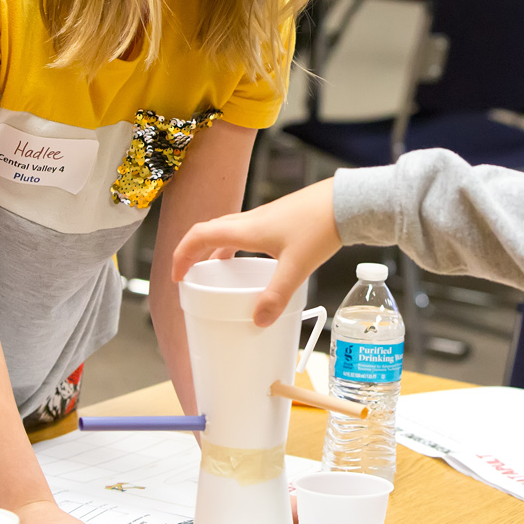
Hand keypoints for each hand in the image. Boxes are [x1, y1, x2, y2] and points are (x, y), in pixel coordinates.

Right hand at [172, 178, 340, 326]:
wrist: (346, 202)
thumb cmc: (320, 227)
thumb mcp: (297, 267)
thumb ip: (276, 296)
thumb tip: (257, 321)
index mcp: (246, 229)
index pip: (200, 236)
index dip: (182, 255)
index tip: (177, 276)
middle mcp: (251, 220)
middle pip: (210, 232)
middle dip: (194, 253)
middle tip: (190, 275)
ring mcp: (266, 217)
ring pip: (229, 231)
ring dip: (215, 249)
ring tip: (217, 273)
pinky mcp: (280, 219)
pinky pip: (247, 232)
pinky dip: (238, 247)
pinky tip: (254, 263)